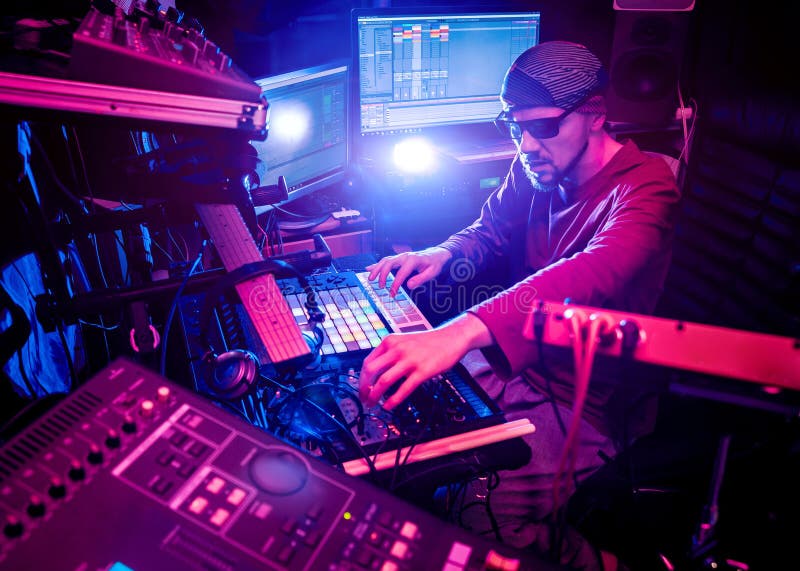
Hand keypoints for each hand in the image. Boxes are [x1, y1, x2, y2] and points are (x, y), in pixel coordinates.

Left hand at [359, 314, 493, 409]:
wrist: (451, 338)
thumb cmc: (427, 342)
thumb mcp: (403, 341)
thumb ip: (390, 353)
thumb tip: (375, 372)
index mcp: (390, 341)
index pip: (368, 362)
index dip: (362, 379)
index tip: (362, 389)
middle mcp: (397, 349)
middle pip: (371, 371)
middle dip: (363, 388)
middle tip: (364, 399)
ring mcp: (410, 360)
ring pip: (384, 381)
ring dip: (375, 396)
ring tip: (373, 404)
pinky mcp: (422, 371)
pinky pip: (404, 389)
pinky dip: (393, 400)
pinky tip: (389, 406)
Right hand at [366, 247, 451, 296]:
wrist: (435, 254)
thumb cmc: (434, 264)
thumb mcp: (432, 272)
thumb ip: (421, 279)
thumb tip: (409, 286)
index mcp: (413, 260)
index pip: (401, 272)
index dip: (396, 283)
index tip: (392, 293)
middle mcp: (405, 256)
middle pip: (389, 263)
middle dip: (382, 275)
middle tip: (380, 287)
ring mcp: (400, 256)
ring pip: (385, 260)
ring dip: (376, 269)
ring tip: (370, 279)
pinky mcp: (398, 258)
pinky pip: (386, 260)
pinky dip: (377, 265)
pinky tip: (368, 269)